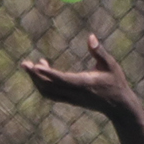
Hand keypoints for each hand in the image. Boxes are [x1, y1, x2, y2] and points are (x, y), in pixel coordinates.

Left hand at [21, 34, 137, 116]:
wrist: (118, 107)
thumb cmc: (116, 83)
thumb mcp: (111, 65)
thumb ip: (99, 52)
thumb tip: (90, 36)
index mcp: (84, 83)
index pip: (61, 79)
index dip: (47, 73)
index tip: (35, 65)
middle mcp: (75, 93)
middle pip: (49, 87)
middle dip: (35, 76)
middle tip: (25, 63)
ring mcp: (72, 99)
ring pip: (48, 93)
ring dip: (37, 81)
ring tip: (32, 66)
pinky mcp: (71, 101)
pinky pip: (52, 95)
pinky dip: (43, 86)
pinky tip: (42, 73)